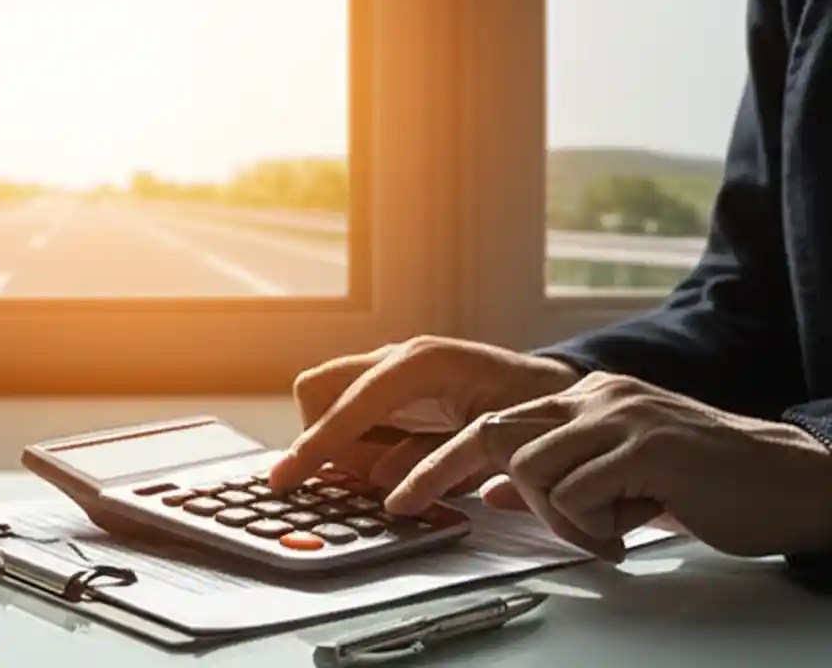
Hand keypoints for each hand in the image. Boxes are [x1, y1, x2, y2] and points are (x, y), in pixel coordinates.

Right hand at [270, 336, 579, 493]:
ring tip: (388, 473)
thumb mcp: (492, 442)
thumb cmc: (531, 412)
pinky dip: (358, 444)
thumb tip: (380, 482)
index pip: (347, 401)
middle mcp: (398, 357)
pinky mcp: (392, 388)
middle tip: (356, 479)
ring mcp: (391, 368)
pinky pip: (352, 415)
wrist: (554, 392)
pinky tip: (396, 464)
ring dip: (342, 445)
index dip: (316, 444)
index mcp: (422, 362)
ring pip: (329, 403)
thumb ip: (435, 461)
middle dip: (320, 438)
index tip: (286, 479)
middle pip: (318, 390)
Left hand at [388, 371, 831, 560]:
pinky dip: (595, 525)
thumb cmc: (702, 481)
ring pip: (533, 470)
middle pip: (494, 432)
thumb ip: (554, 473)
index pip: (493, 421)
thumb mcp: (614, 474)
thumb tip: (492, 488)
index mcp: (585, 397)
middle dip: (451, 475)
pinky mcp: (649, 446)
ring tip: (611, 528)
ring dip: (561, 517)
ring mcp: (622, 416)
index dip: (439, 457)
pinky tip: (635, 524)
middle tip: (431, 510)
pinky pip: (580, 494)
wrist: (788, 479)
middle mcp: (597, 396)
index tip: (399, 492)